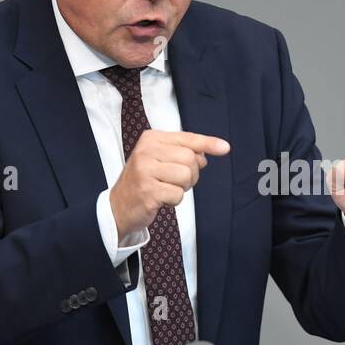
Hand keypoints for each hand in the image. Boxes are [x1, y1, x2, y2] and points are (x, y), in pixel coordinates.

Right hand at [109, 130, 229, 240]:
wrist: (118, 206)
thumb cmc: (145, 181)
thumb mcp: (161, 160)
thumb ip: (183, 153)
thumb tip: (209, 154)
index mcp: (151, 139)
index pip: (188, 138)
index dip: (208, 144)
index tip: (225, 148)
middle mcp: (146, 151)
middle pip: (190, 159)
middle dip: (191, 174)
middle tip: (175, 181)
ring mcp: (145, 171)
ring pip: (186, 176)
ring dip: (182, 188)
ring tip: (166, 188)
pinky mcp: (147, 191)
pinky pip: (178, 195)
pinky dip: (174, 200)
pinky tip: (160, 199)